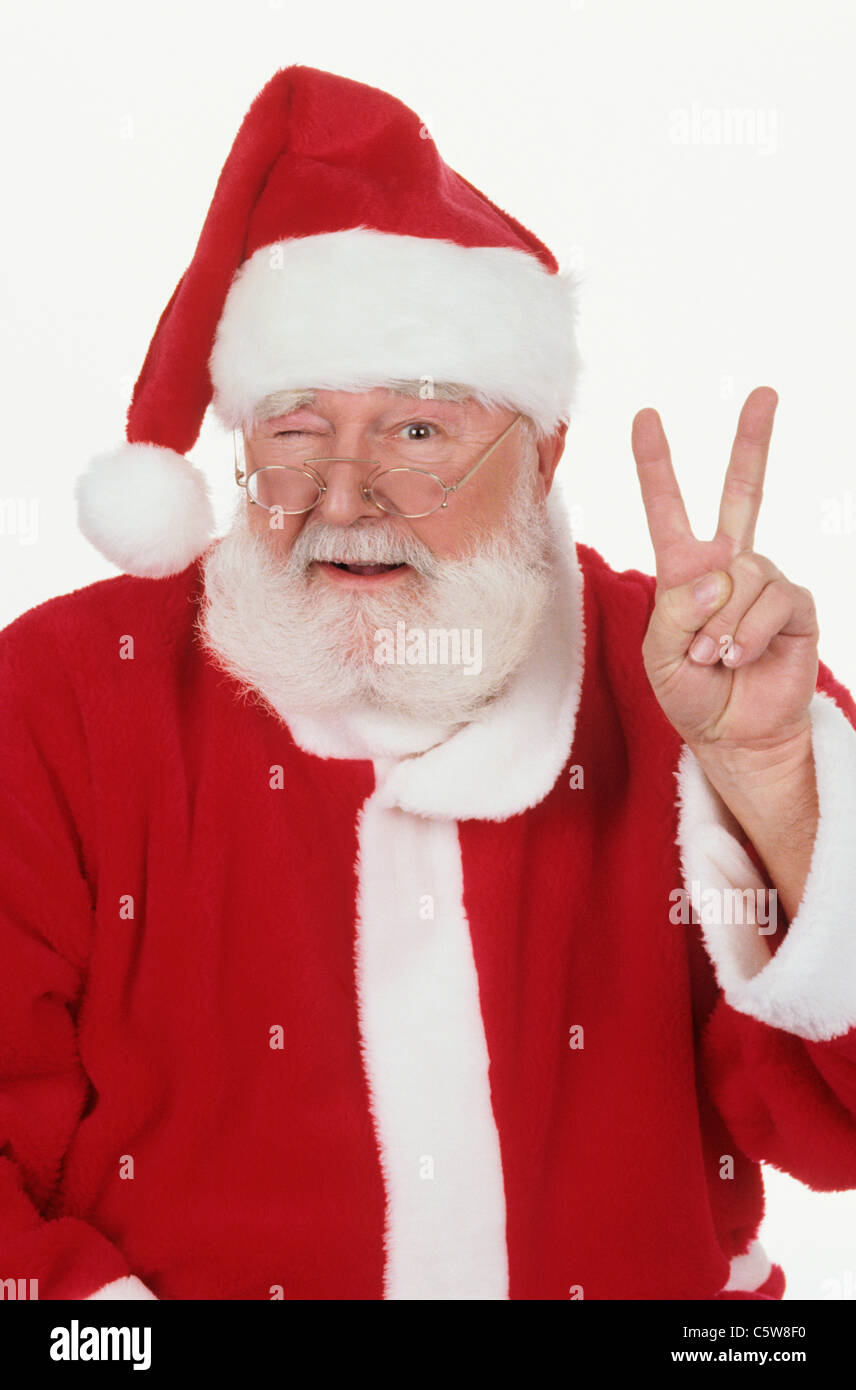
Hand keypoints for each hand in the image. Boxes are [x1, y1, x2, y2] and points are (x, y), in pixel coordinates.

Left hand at [631, 387, 818, 768]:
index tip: (646, 417)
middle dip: (753, 441)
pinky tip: (742, 656)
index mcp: (686, 570)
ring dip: (722, 622)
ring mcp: (765, 582)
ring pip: (744, 574)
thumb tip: (719, 570)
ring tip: (715, 656)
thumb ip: (678, 609)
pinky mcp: (795, 605)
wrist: (734, 734)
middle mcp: (730, 566)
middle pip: (745, 492)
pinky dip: (750, 631)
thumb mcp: (661, 654)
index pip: (669, 508)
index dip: (656, 464)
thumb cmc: (692, 694)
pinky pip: (772, 600)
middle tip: (765, 393)